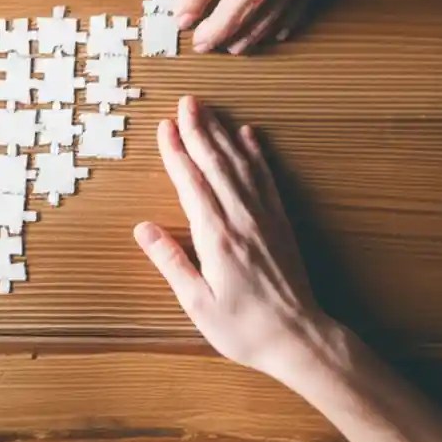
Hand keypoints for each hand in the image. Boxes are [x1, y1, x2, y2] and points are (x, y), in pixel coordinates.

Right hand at [134, 96, 341, 379]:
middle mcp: (241, 219)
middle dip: (198, 130)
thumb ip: (170, 261)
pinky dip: (256, 154)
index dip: (176, 152)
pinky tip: (249, 136)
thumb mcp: (197, 303)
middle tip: (185, 102)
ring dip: (222, 134)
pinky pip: (267, 179)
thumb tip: (142, 228)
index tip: (164, 126)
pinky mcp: (281, 223)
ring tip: (207, 111)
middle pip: (215, 164)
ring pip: (240, 165)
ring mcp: (264, 218)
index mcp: (216, 237)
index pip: (191, 183)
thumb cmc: (243, 328)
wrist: (299, 339)